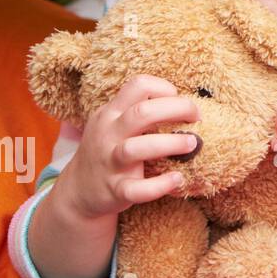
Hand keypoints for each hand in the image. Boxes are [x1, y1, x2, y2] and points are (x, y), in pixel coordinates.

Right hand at [56, 75, 200, 222]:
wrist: (79, 192)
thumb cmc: (108, 150)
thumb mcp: (114, 124)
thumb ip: (139, 111)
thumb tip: (183, 102)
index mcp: (110, 113)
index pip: (138, 85)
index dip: (164, 88)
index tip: (179, 100)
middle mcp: (108, 134)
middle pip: (141, 113)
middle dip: (176, 109)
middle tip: (197, 118)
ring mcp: (110, 163)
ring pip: (136, 149)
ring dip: (170, 144)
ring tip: (192, 144)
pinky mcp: (116, 190)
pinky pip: (136, 189)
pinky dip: (159, 185)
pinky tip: (177, 178)